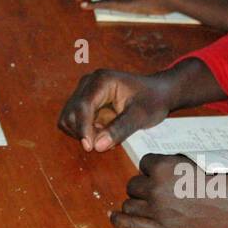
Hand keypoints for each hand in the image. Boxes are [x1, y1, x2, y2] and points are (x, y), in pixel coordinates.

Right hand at [58, 68, 178, 152]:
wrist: (158, 93)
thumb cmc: (152, 101)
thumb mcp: (140, 116)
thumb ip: (119, 129)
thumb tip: (97, 146)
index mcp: (101, 80)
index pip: (83, 105)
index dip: (83, 128)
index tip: (89, 147)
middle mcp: (88, 83)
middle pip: (71, 112)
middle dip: (84, 131)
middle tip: (107, 142)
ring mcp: (84, 91)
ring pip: (69, 118)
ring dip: (83, 132)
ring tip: (107, 136)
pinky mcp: (84, 101)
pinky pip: (76, 121)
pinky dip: (86, 131)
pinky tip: (103, 132)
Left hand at [111, 154, 227, 227]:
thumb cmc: (222, 180)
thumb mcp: (194, 162)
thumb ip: (173, 165)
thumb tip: (155, 166)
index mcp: (163, 167)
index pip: (144, 164)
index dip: (153, 170)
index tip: (164, 175)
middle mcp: (156, 187)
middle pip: (134, 184)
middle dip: (143, 187)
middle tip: (159, 192)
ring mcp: (157, 210)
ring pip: (130, 203)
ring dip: (136, 203)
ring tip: (146, 206)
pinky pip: (130, 224)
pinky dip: (120, 220)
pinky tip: (115, 217)